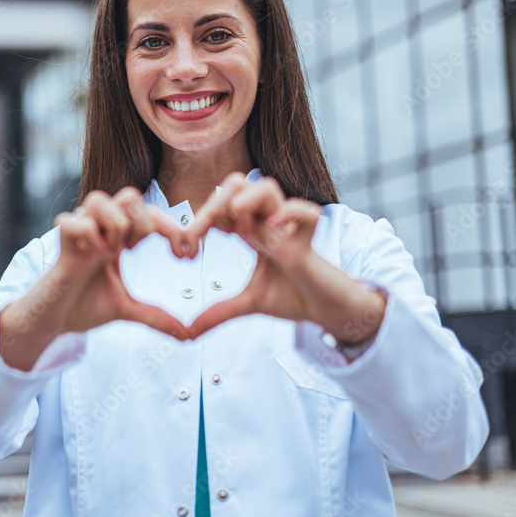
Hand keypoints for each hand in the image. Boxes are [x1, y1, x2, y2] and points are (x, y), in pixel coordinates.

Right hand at [0, 187, 194, 370]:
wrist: (52, 322)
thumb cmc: (82, 307)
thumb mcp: (126, 310)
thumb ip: (155, 317)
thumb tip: (187, 334)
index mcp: (119, 240)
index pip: (151, 214)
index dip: (174, 229)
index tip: (188, 256)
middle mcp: (101, 231)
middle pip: (130, 196)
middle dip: (144, 223)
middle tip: (140, 253)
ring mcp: (80, 234)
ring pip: (99, 199)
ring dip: (114, 224)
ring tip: (112, 252)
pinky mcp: (60, 245)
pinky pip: (73, 221)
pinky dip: (87, 235)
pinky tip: (91, 256)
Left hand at [182, 173, 385, 342]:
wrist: (329, 311)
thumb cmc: (295, 296)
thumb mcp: (250, 304)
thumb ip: (219, 312)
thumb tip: (188, 332)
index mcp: (251, 231)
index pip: (220, 205)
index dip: (199, 219)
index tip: (187, 248)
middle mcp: (267, 224)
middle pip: (237, 184)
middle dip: (214, 204)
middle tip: (204, 235)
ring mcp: (288, 230)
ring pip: (266, 187)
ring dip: (245, 203)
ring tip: (238, 231)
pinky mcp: (308, 245)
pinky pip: (306, 212)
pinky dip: (287, 216)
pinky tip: (272, 235)